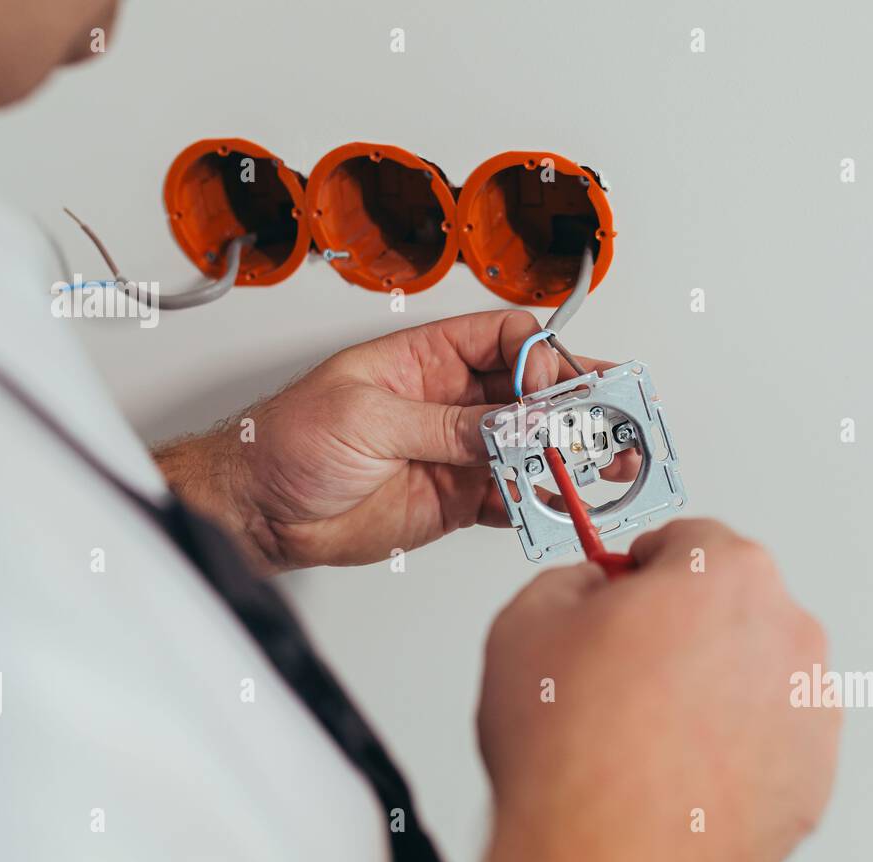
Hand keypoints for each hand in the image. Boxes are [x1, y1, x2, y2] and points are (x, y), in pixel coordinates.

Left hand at [154, 309, 637, 571]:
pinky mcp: (458, 498)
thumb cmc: (285, 442)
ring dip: (572, 454)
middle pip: (534, 393)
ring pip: (532, 445)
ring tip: (609, 467)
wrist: (259, 510)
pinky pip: (513, 496)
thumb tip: (507, 426)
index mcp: (429, 358)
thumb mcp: (365, 418)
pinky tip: (562, 503)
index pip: (509, 340)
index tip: (560, 387)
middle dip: (577, 406)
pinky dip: (541, 502)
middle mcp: (452, 401)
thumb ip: (443, 425)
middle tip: (613, 425)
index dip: (543, 359)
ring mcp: (458, 451)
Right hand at [478, 518, 840, 861]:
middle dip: (682, 622)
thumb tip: (590, 587)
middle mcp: (785, 630)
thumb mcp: (527, 619)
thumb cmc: (574, 754)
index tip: (626, 588)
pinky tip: (679, 760)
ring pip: (755, 666)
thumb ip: (572, 577)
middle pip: (730, 600)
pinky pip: (771, 731)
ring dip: (712, 679)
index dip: (642, 566)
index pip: (689, 538)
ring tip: (648, 724)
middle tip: (627, 664)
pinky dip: (735, 738)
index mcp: (724, 573)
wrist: (605, 856)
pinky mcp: (813, 771)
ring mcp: (809, 705)